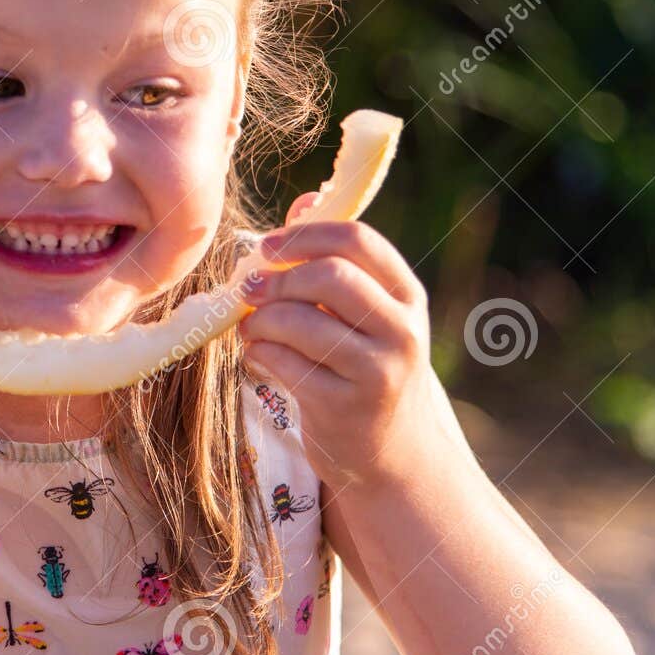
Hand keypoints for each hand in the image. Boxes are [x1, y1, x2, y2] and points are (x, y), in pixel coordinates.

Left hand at [238, 200, 443, 484]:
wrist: (393, 454)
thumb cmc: (365, 367)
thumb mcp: (366, 314)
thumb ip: (336, 261)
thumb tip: (306, 200)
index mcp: (406, 294)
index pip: (358, 240)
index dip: (303, 236)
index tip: (267, 247)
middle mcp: (401, 330)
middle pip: (329, 276)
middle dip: (277, 278)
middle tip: (247, 288)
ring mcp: (377, 371)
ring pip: (300, 321)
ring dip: (259, 320)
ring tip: (250, 327)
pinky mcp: (345, 406)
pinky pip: (284, 363)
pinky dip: (258, 353)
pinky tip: (258, 357)